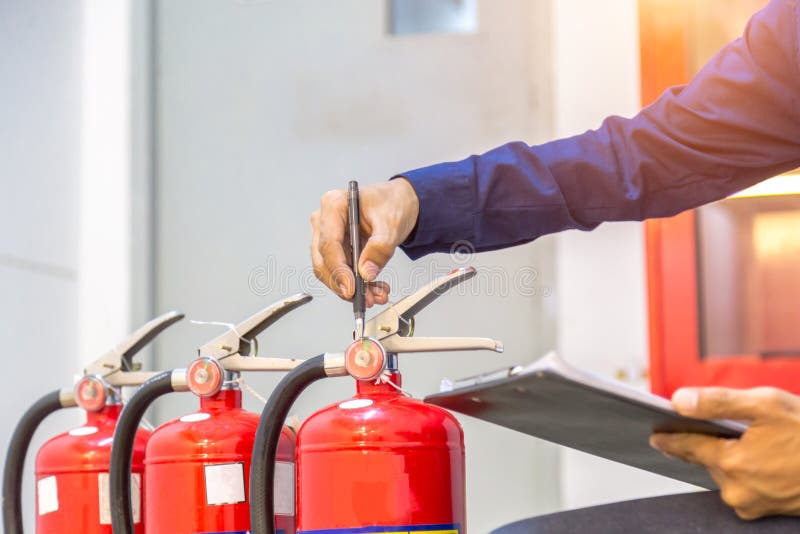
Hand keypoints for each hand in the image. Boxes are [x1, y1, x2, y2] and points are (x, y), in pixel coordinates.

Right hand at [310, 178, 418, 304]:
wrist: (399, 201)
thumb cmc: (392, 203)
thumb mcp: (391, 224)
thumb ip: (379, 248)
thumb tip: (366, 272)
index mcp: (334, 205)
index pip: (328, 244)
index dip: (338, 270)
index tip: (351, 289)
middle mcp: (325, 220)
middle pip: (323, 260)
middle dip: (343, 284)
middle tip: (364, 299)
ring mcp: (328, 234)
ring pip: (330, 270)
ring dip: (351, 287)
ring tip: (376, 295)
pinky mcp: (336, 247)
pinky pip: (341, 270)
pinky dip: (356, 283)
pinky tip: (373, 288)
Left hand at [650, 387, 799, 519]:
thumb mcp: (765, 405)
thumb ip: (717, 402)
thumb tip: (678, 402)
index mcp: (732, 462)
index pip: (687, 446)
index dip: (670, 436)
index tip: (654, 434)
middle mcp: (737, 489)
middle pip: (705, 460)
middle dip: (703, 443)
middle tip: (705, 428)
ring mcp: (751, 504)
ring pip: (724, 473)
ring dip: (728, 456)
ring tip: (749, 439)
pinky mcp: (765, 511)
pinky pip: (742, 486)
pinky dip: (744, 470)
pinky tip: (760, 456)